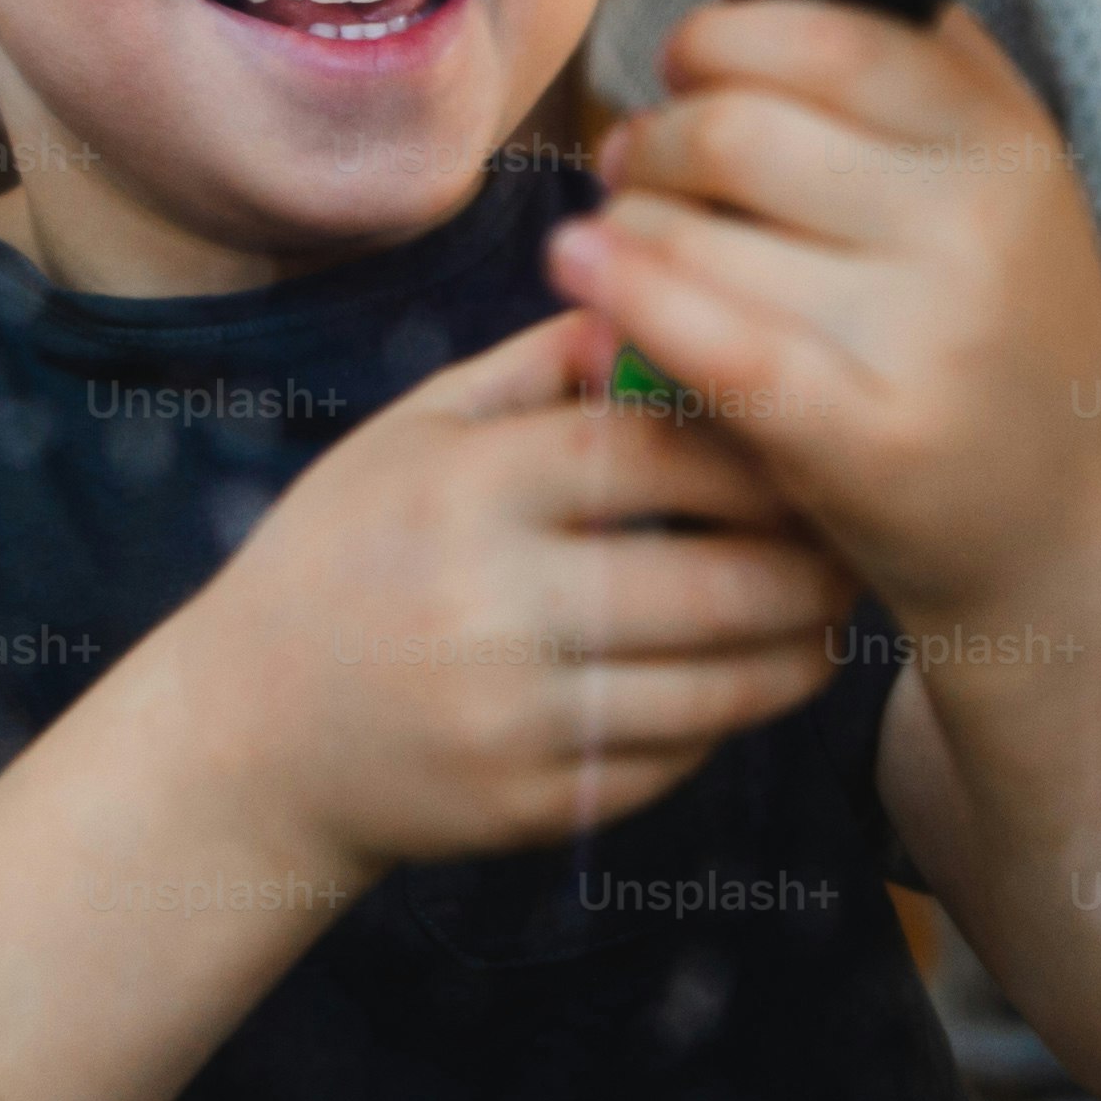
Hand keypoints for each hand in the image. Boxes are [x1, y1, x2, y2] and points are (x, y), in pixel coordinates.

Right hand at [161, 306, 855, 887]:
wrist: (247, 741)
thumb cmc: (343, 556)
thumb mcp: (413, 435)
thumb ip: (540, 367)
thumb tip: (664, 294)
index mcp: (468, 489)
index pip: (661, 453)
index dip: (757, 445)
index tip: (808, 435)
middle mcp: (493, 606)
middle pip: (719, 579)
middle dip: (812, 559)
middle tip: (854, 533)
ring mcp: (517, 718)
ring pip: (721, 686)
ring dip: (800, 647)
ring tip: (830, 608)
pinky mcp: (535, 807)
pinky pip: (677, 757)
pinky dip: (728, 716)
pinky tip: (747, 676)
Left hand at [557, 0, 1100, 629]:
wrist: (1062, 543)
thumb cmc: (1003, 351)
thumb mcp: (1004, 191)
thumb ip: (918, 76)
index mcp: (1006, 143)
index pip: (822, 37)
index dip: (718, 40)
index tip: (688, 70)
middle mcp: (978, 226)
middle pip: (736, 126)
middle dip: (654, 139)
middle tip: (636, 168)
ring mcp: (928, 333)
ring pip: (696, 230)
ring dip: (629, 228)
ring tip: (630, 247)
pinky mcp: (867, 438)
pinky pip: (709, 335)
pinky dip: (623, 291)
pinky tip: (577, 270)